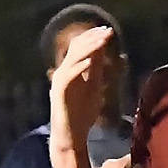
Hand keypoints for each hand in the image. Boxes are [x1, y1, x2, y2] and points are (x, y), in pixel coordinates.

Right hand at [49, 25, 115, 153]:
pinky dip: (80, 67)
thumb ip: (97, 68)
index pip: (80, 46)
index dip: (93, 36)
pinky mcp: (59, 92)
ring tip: (102, 41)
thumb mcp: (94, 86)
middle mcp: (63, 72)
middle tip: (107, 32)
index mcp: (71, 70)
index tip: (108, 31)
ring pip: (73, 58)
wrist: (72, 137)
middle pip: (76, 48)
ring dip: (88, 48)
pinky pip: (68, 75)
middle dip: (92, 38)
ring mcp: (60, 82)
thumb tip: (103, 49)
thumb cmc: (82, 114)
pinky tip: (91, 61)